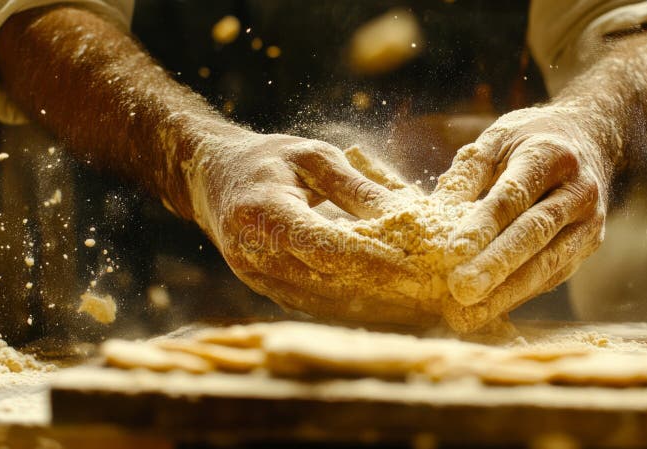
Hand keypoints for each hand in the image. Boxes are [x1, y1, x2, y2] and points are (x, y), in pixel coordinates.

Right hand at [187, 132, 441, 325]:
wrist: (212, 178)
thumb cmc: (266, 160)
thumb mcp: (310, 156)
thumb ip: (355, 187)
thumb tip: (405, 214)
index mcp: (264, 213)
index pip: (327, 247)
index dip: (374, 261)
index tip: (420, 268)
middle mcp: (255, 254)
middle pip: (330, 285)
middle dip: (386, 293)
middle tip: (434, 295)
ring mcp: (258, 279)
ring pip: (326, 304)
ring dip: (376, 310)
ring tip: (423, 308)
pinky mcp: (268, 291)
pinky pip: (317, 306)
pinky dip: (356, 309)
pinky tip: (392, 309)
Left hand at [433, 105, 611, 332]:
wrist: (590, 139)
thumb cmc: (529, 140)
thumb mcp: (497, 140)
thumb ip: (467, 173)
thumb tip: (435, 212)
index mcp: (551, 155)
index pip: (513, 195)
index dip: (483, 225)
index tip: (453, 253)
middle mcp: (578, 189)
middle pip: (534, 232)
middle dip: (496, 265)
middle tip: (460, 290)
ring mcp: (590, 221)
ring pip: (548, 262)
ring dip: (506, 292)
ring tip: (468, 314)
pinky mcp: (589, 246)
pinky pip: (552, 275)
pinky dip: (519, 294)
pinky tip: (488, 309)